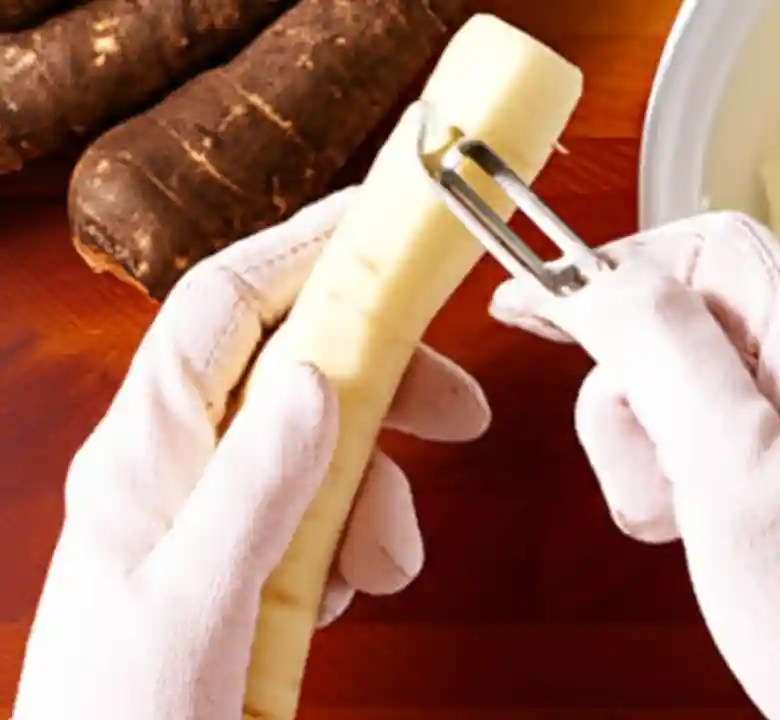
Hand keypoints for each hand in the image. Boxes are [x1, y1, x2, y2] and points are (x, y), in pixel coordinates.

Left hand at [14, 190, 489, 719]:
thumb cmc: (122, 719)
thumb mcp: (200, 602)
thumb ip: (257, 485)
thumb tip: (316, 377)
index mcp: (146, 451)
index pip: (226, 305)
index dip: (305, 250)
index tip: (384, 226)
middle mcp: (175, 465)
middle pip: (292, 366)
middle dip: (379, 384)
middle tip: (456, 411)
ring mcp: (205, 511)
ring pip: (317, 446)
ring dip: (373, 492)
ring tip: (381, 566)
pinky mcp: (235, 556)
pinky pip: (314, 511)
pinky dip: (351, 539)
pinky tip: (341, 591)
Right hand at [491, 213, 779, 718]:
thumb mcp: (732, 477)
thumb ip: (669, 356)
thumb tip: (610, 278)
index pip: (714, 250)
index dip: (619, 269)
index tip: (537, 305)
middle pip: (702, 319)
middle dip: (640, 389)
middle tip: (644, 473)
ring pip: (707, 382)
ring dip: (662, 443)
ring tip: (679, 519)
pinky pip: (737, 434)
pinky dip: (697, 473)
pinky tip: (702, 527)